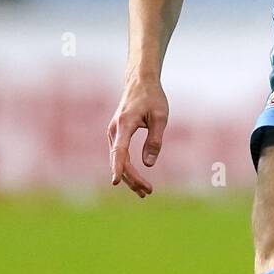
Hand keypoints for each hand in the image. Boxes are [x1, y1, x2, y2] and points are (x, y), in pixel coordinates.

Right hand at [107, 76, 168, 196]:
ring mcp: (113, 133)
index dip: (119, 167)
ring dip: (130, 176)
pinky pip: (119, 155)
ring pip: (119, 160)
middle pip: (119, 160)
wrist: (140, 82)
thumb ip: (155, 140)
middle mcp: (114, 130)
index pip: (120, 150)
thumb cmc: (152, 97)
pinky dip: (127, 168)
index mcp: (125, 123)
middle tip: (148, 192)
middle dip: (132, 178)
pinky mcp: (116, 135)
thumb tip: (148, 164)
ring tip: (145, 192)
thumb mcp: (160, 117)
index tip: (115, 182)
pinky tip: (136, 180)